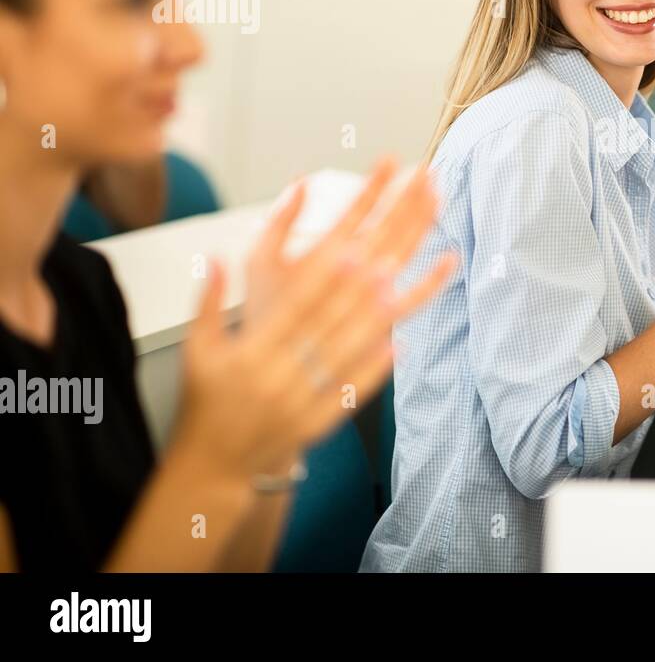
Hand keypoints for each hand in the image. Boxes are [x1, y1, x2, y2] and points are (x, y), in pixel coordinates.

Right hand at [172, 159, 455, 479]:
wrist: (213, 466)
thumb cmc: (206, 400)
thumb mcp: (197, 350)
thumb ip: (207, 302)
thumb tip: (212, 256)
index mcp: (249, 355)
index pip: (291, 311)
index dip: (321, 281)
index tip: (348, 250)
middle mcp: (276, 378)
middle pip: (324, 329)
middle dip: (356, 295)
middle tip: (387, 261)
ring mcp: (299, 404)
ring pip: (342, 359)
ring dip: (371, 326)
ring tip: (396, 294)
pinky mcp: (315, 425)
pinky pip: (349, 394)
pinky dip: (373, 371)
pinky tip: (395, 346)